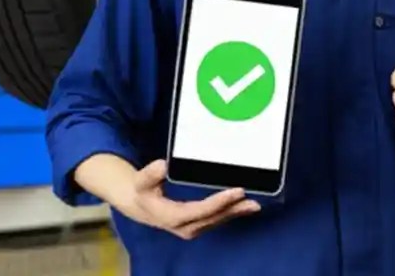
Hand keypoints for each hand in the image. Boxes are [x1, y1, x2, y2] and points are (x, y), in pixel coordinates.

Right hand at [125, 160, 259, 239]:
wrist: (140, 206)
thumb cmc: (143, 191)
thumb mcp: (142, 181)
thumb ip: (151, 174)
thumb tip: (163, 165)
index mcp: (172, 216)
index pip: (201, 210)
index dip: (219, 202)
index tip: (236, 192)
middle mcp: (184, 226)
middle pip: (213, 217)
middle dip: (233, 209)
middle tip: (252, 200)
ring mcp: (191, 228)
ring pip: (217, 220)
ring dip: (236, 213)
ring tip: (254, 205)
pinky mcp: (197, 225)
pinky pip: (217, 220)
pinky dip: (231, 213)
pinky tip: (244, 207)